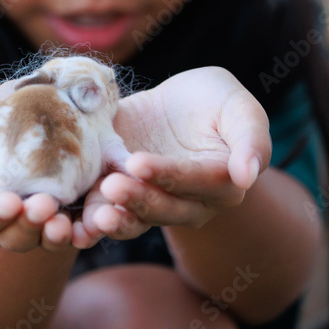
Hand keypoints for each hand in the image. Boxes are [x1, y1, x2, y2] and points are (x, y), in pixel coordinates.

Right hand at [0, 77, 71, 252]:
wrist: (66, 87)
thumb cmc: (13, 104)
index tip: (8, 203)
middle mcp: (18, 211)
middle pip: (14, 236)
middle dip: (26, 225)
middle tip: (42, 206)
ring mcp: (51, 214)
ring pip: (48, 240)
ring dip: (53, 236)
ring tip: (62, 223)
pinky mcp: (83, 208)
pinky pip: (84, 230)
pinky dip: (86, 232)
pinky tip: (91, 225)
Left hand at [77, 67, 270, 241]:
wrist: (176, 104)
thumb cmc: (215, 100)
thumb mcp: (239, 107)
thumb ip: (251, 138)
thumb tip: (249, 176)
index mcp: (224, 182)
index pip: (198, 181)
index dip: (169, 174)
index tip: (138, 163)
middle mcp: (192, 203)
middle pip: (166, 207)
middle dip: (137, 198)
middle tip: (112, 185)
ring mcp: (158, 205)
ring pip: (138, 220)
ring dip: (116, 220)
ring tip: (95, 216)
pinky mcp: (127, 200)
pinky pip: (113, 218)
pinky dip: (94, 225)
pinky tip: (77, 228)